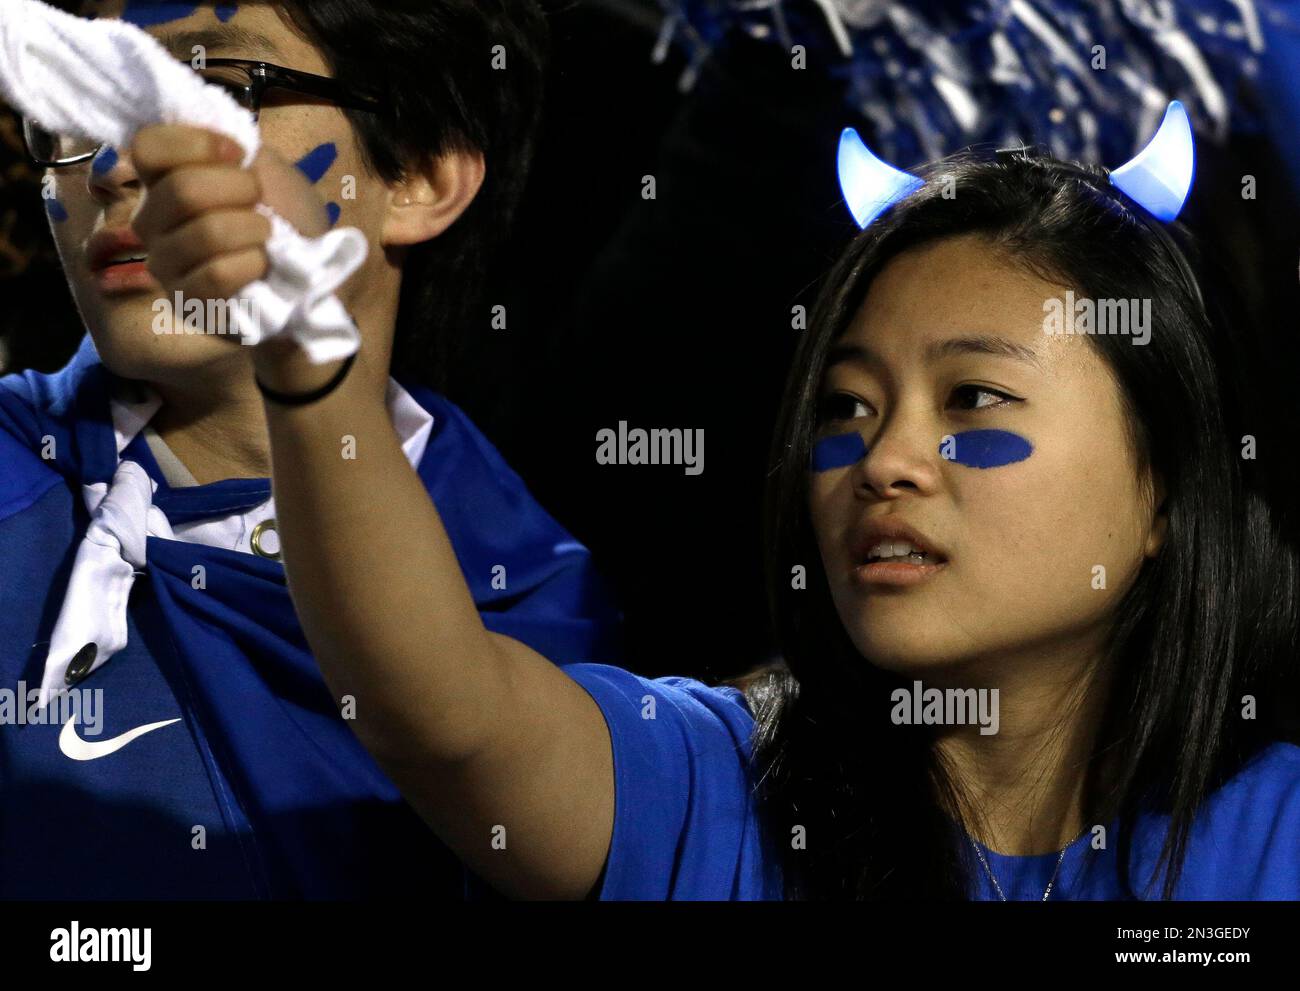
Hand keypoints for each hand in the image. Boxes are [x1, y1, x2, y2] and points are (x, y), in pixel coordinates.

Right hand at [129, 124, 355, 395]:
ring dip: (254, 229)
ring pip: (204, 233)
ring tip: (266, 235)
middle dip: (241, 190)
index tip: (240, 155)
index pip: (147, 145)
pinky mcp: (185, 299)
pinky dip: (253, 264)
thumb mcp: (267, 168)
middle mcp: (151, 217)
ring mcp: (163, 261)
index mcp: (164, 177)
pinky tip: (261, 265)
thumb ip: (231, 146)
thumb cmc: (285, 215)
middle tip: (261, 202)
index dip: (197, 145)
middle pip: (183, 190)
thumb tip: (209, 134)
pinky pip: (216, 274)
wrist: (312, 273)